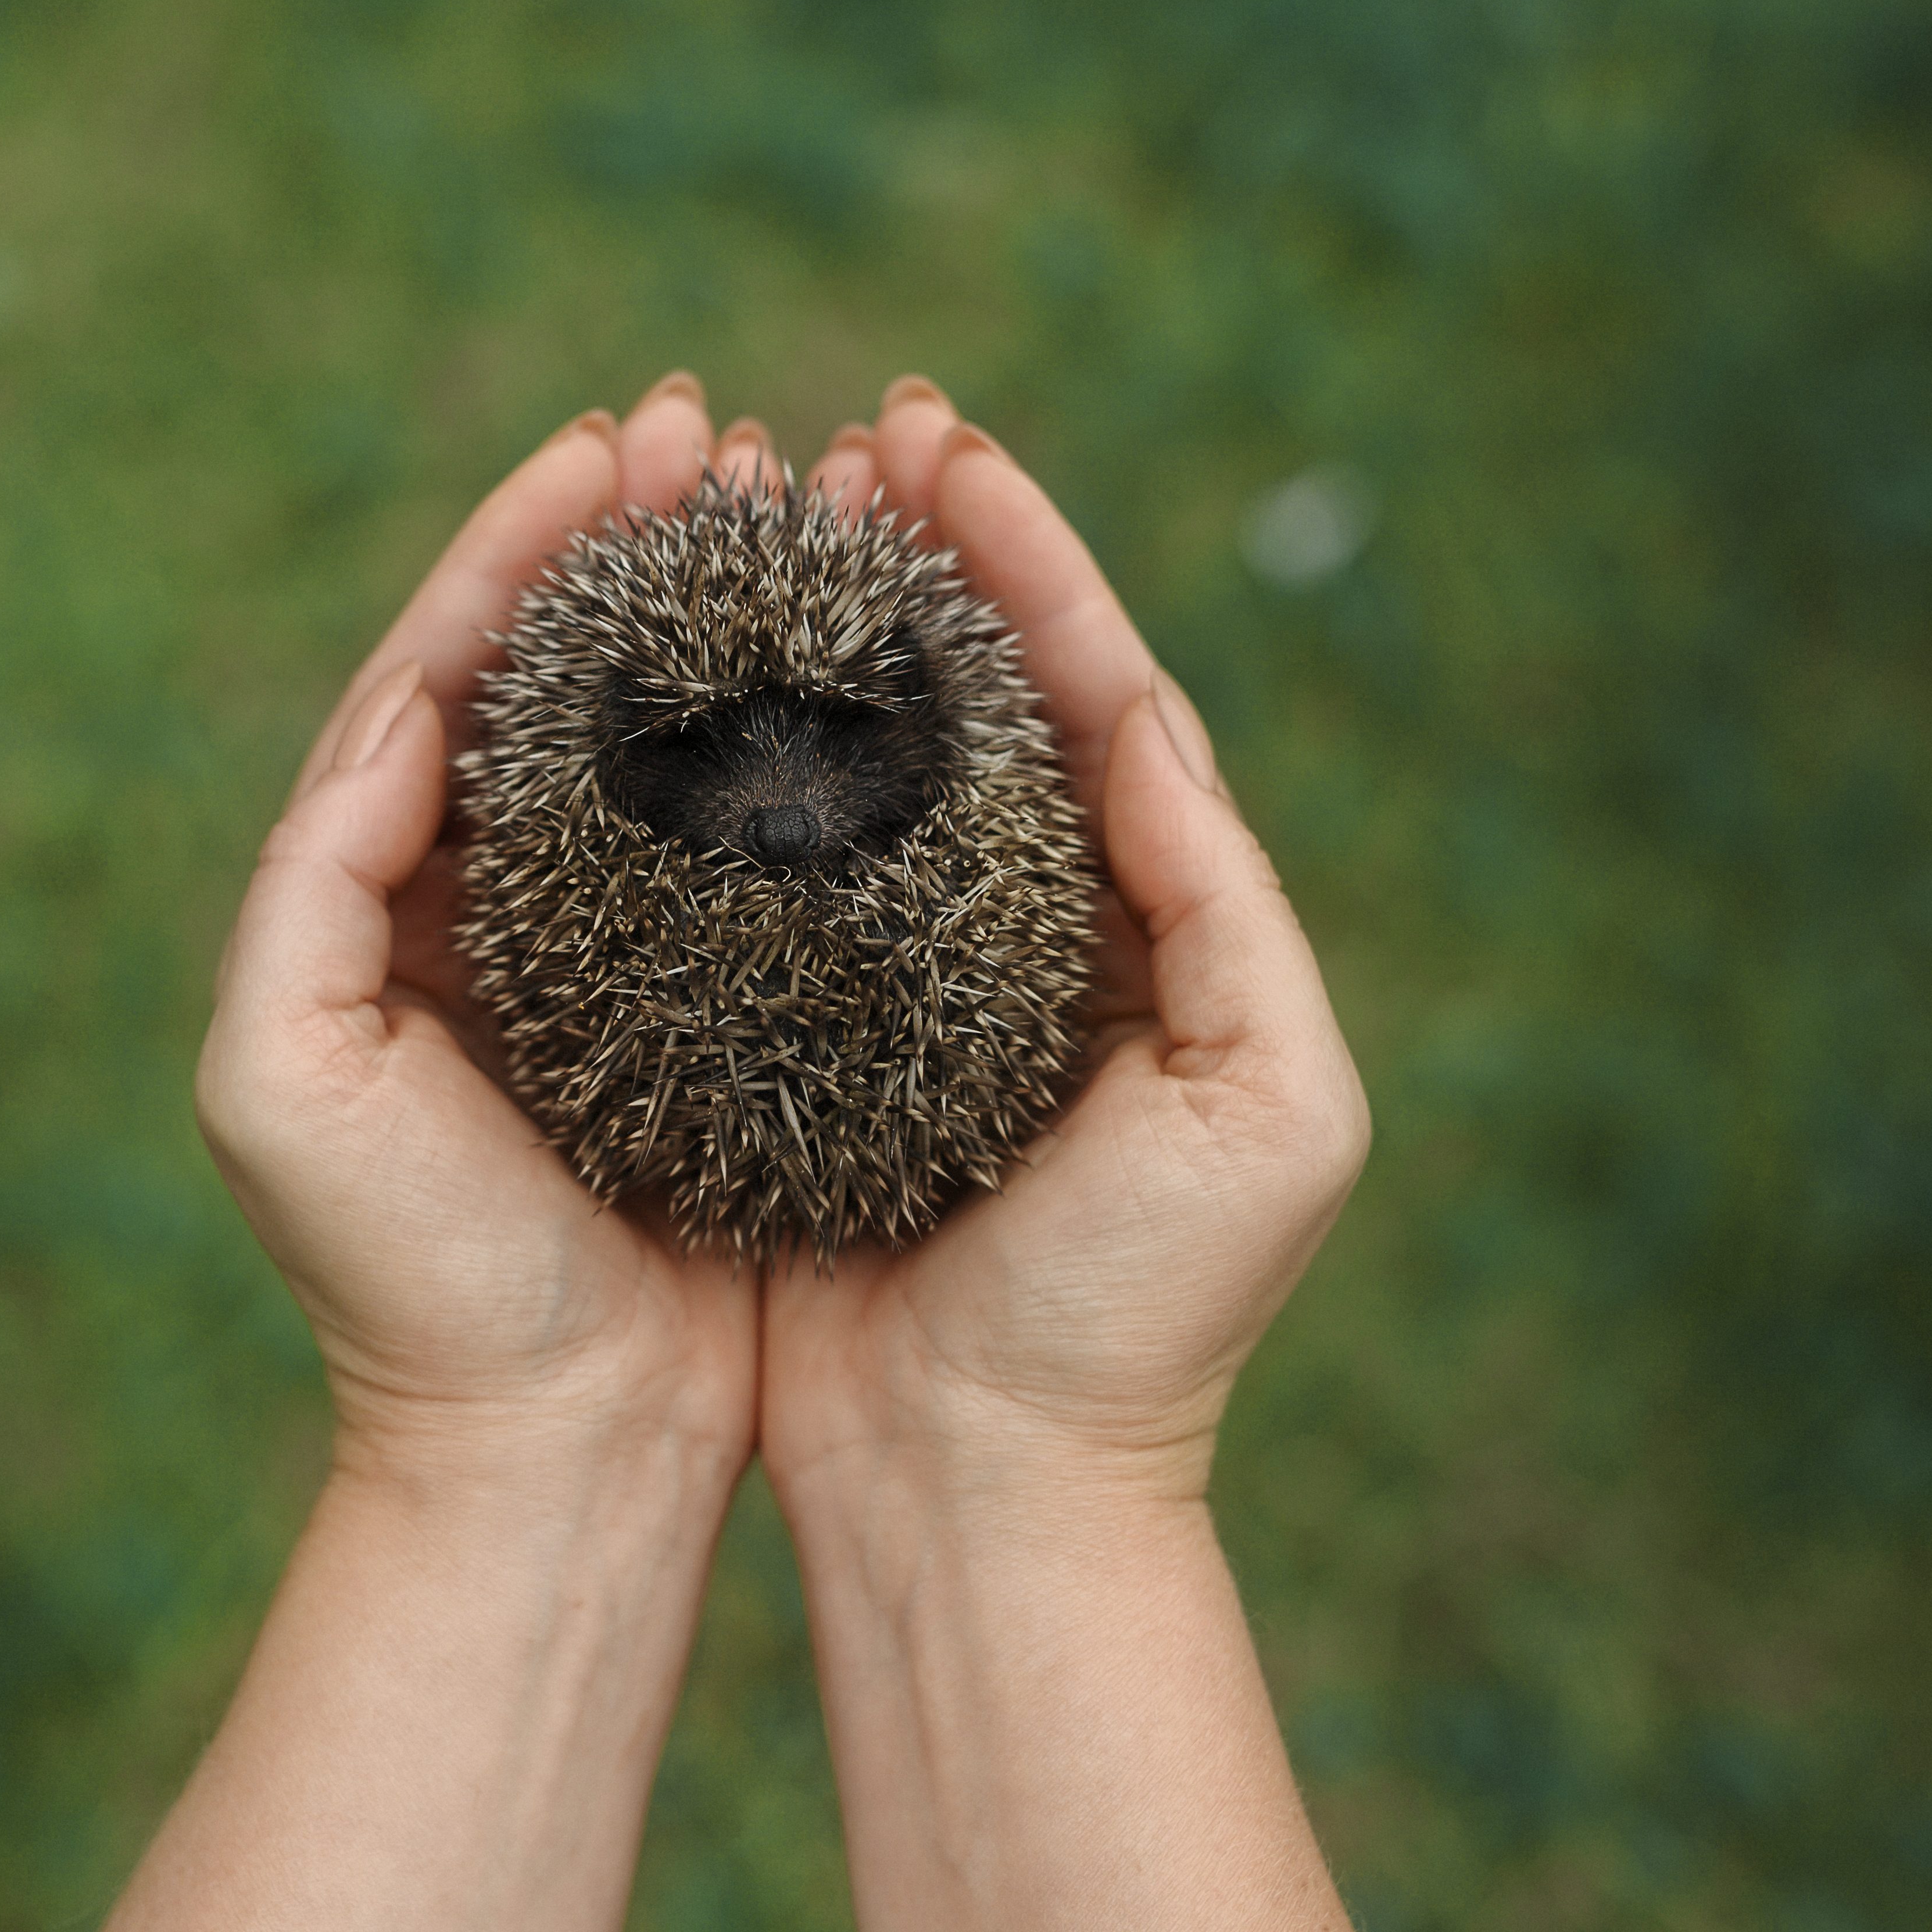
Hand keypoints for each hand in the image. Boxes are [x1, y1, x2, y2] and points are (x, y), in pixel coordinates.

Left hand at [196, 374, 788, 1492]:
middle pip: (558, 679)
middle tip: (714, 433)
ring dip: (718, 620)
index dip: (518, 551)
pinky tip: (858, 678)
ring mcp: (613, 955)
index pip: (445, 675)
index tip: (605, 450)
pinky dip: (791, 751)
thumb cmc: (403, 1289)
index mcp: (380, 901)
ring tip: (795, 507)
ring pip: (661, 745)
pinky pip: (748, 849)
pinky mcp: (716, 1014)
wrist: (546, 1453)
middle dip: (627, 546)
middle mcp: (493, 907)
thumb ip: (311, 883)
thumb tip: (406, 705)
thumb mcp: (284, 1082)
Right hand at [761, 378, 1373, 1515]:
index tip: (940, 446)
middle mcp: (1015, 933)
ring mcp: (887, 981)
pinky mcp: (777, 1041)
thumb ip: (1223, 899)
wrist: (987, 1493)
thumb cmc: (1145, 1323)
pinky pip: (746, 869)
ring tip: (743, 510)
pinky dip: (715, 766)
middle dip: (910, 556)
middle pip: (966, 697)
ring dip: (803, 629)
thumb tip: (1142, 711)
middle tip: (839, 438)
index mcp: (1142, 927)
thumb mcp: (1269, 1108)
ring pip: (851, 761)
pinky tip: (662, 685)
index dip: (1022, 557)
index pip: (1090, 689)